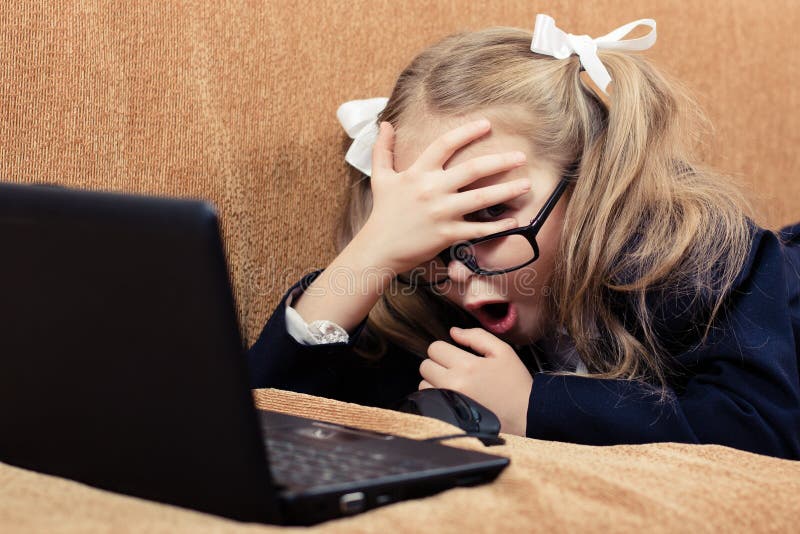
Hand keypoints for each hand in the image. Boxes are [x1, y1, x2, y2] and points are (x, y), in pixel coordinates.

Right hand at [356, 120, 529, 273]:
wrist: (379, 248)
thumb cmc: (383, 212)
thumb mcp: (380, 177)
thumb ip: (383, 149)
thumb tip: (385, 124)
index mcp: (417, 173)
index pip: (445, 145)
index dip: (467, 132)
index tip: (487, 125)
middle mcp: (432, 189)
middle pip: (473, 169)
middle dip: (500, 161)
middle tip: (521, 156)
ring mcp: (441, 212)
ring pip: (482, 198)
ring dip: (507, 190)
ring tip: (527, 184)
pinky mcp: (447, 234)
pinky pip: (478, 229)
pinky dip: (498, 226)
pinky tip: (514, 220)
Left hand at [419, 327, 532, 435]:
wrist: (525, 415)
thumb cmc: (514, 382)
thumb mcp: (502, 351)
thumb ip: (476, 336)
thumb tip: (453, 332)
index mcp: (467, 366)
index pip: (434, 348)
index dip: (445, 349)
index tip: (456, 356)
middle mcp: (454, 384)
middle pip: (425, 366)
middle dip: (438, 364)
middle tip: (455, 369)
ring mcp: (449, 403)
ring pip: (423, 384)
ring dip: (435, 382)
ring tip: (455, 384)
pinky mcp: (447, 417)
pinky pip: (429, 402)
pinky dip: (436, 397)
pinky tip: (452, 397)